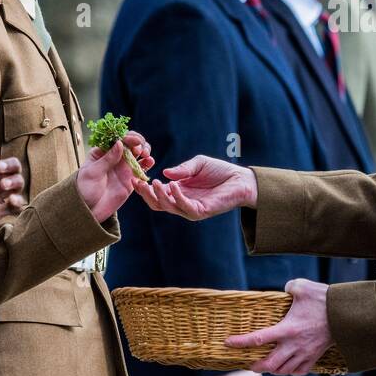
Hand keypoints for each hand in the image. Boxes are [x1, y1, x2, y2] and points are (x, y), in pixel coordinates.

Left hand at [75, 130, 154, 222]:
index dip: (127, 137)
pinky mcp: (131, 178)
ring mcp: (123, 167)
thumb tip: (120, 143)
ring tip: (146, 155)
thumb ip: (107, 159)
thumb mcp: (92, 173)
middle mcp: (114, 156)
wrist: (89, 209)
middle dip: (138, 142)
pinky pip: (142, 168)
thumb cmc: (85, 189)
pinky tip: (150, 162)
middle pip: (130, 143)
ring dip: (145, 150)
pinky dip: (148, 163)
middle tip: (141, 150)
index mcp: (102, 151)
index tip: (134, 141)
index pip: (117, 138)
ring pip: (138, 153)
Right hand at [139, 155, 256, 218]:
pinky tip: (173, 185)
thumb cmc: (219, 171)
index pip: (156, 194)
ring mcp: (191, 208)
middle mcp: (182, 202)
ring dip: (160, 195)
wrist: (241, 179)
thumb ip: (182, 169)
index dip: (144, 188)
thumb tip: (164, 173)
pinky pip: (185, 207)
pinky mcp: (202, 211)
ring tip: (155, 182)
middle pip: (157, 204)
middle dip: (146, 194)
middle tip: (139, 182)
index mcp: (177, 192)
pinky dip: (177, 197)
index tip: (134, 178)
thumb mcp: (197, 164)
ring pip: (168, 207)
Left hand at [227, 279, 332, 375]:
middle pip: (270, 365)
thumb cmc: (324, 300)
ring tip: (267, 365)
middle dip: (256, 366)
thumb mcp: (302, 287)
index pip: (258, 338)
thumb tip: (285, 289)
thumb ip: (289, 287)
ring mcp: (305, 353)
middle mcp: (294, 345)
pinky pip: (299, 371)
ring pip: (284, 371)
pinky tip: (286, 366)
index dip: (240, 342)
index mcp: (287, 329)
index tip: (228, 343)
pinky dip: (290, 371)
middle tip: (250, 364)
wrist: (347, 315)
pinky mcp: (315, 357)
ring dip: (273, 370)